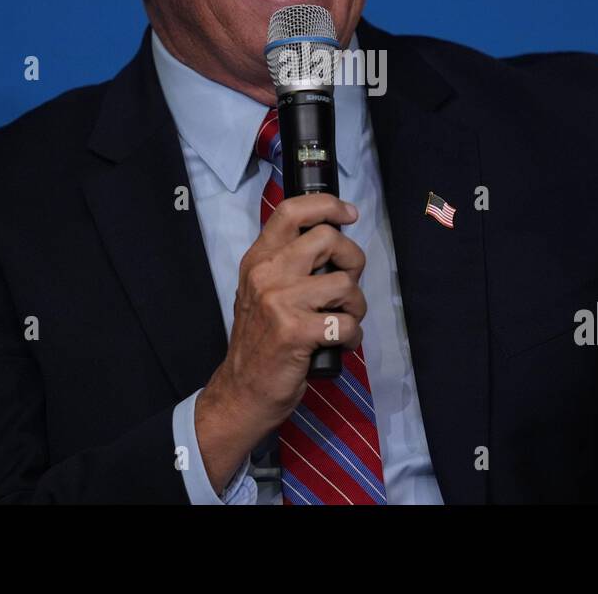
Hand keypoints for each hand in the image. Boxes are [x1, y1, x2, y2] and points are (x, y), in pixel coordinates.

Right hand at [195, 193, 365, 492]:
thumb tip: (333, 240)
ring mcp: (279, 302)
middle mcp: (267, 274)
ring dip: (356, 306)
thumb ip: (288, 263)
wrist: (241, 391)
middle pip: (329, 239)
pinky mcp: (295, 332)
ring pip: (345, 283)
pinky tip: (341, 344)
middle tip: (347, 285)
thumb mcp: (261, 291)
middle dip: (353, 260)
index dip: (327, 205)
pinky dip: (353, 336)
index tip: (348, 214)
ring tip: (344, 320)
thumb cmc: (260, 341)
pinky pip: (347, 323)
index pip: (291, 211)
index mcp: (258, 259)